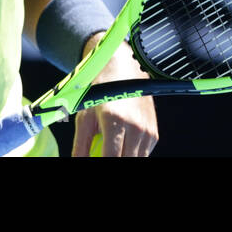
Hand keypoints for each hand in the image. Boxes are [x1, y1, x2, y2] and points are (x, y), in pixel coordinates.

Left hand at [72, 38, 158, 156]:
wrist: (123, 69)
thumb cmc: (101, 91)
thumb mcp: (84, 116)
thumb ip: (80, 145)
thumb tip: (77, 162)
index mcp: (115, 121)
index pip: (111, 158)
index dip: (101, 162)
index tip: (96, 158)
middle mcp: (135, 127)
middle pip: (126, 161)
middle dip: (112, 160)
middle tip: (101, 151)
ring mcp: (147, 131)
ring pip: (136, 160)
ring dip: (123, 157)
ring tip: (111, 146)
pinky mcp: (154, 134)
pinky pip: (143, 154)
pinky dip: (131, 154)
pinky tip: (122, 142)